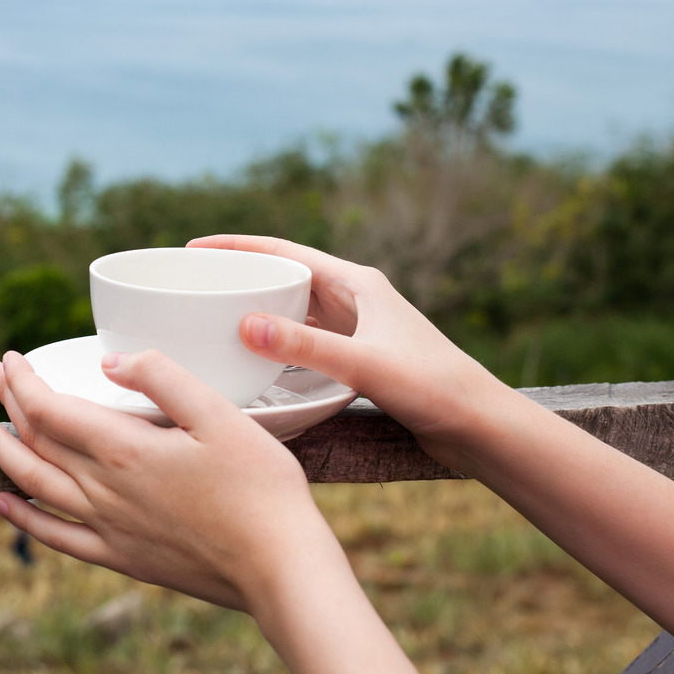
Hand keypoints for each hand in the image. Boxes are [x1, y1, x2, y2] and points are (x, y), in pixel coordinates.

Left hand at [0, 349, 338, 612]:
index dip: (22, 381)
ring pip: (33, 485)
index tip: (10, 357)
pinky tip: (3, 502)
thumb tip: (111, 360)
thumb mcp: (221, 415)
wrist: (278, 567)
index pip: (50, 409)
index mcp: (126, 450)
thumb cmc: (260, 488)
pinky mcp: (123, 557)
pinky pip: (56, 536)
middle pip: (34, 442)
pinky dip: (22, 517)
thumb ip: (163, 378)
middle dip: (4, 404)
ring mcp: (110, 528)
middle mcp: (105, 491)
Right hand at [187, 235, 520, 471]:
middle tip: (197, 286)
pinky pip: (307, 341)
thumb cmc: (434, 389)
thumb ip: (306, 346)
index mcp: (359, 284)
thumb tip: (246, 324)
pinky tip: (258, 362)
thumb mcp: (364, 365)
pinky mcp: (362, 359)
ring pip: (297, 310)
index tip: (193, 248)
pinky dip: (279, 344)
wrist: (480, 426)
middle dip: (243, 276)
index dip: (237, 246)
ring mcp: (359, 329)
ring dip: (260, 310)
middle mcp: (357, 300)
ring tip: (216, 319)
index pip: (285, 250)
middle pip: (287, 276)